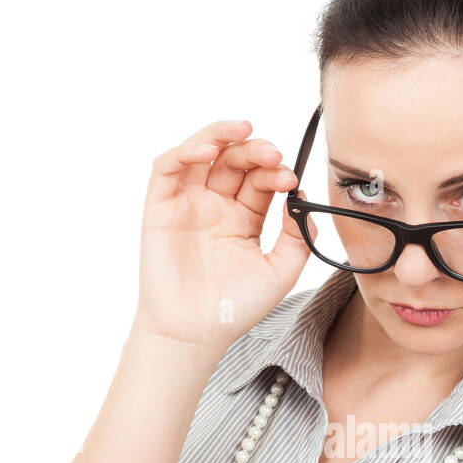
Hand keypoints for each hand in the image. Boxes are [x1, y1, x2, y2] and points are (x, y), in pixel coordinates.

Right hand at [133, 118, 312, 354]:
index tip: (291, 180)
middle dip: (256, 151)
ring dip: (222, 135)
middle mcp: (215, 206)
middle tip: (274, 155)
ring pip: (202, 154)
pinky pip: (167, 168)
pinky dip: (185, 151)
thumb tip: (302, 201)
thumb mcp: (280, 272)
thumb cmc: (233, 308)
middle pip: (235, 161)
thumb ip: (297, 237)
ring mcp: (187, 204)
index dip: (276, 173)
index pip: (261, 181)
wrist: (195, 333)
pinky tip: (207, 150)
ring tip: (245, 130)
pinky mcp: (160, 207)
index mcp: (243, 219)